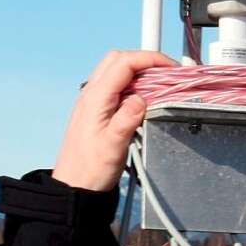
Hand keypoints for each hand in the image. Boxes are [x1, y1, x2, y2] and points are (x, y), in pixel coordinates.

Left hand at [51, 50, 174, 190]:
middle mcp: (91, 94)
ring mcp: (92, 101)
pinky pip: (114, 86)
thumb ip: (126, 119)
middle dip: (144, 60)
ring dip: (138, 71)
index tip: (170, 67)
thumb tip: (141, 99)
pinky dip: (132, 84)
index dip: (150, 59)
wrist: (74, 186)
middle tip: (166, 73)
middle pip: (118, 60)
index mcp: (95, 98)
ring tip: (160, 84)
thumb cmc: (90, 170)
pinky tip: (144, 98)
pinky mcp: (96, 110)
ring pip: (115, 71)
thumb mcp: (112, 146)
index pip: (123, 63)